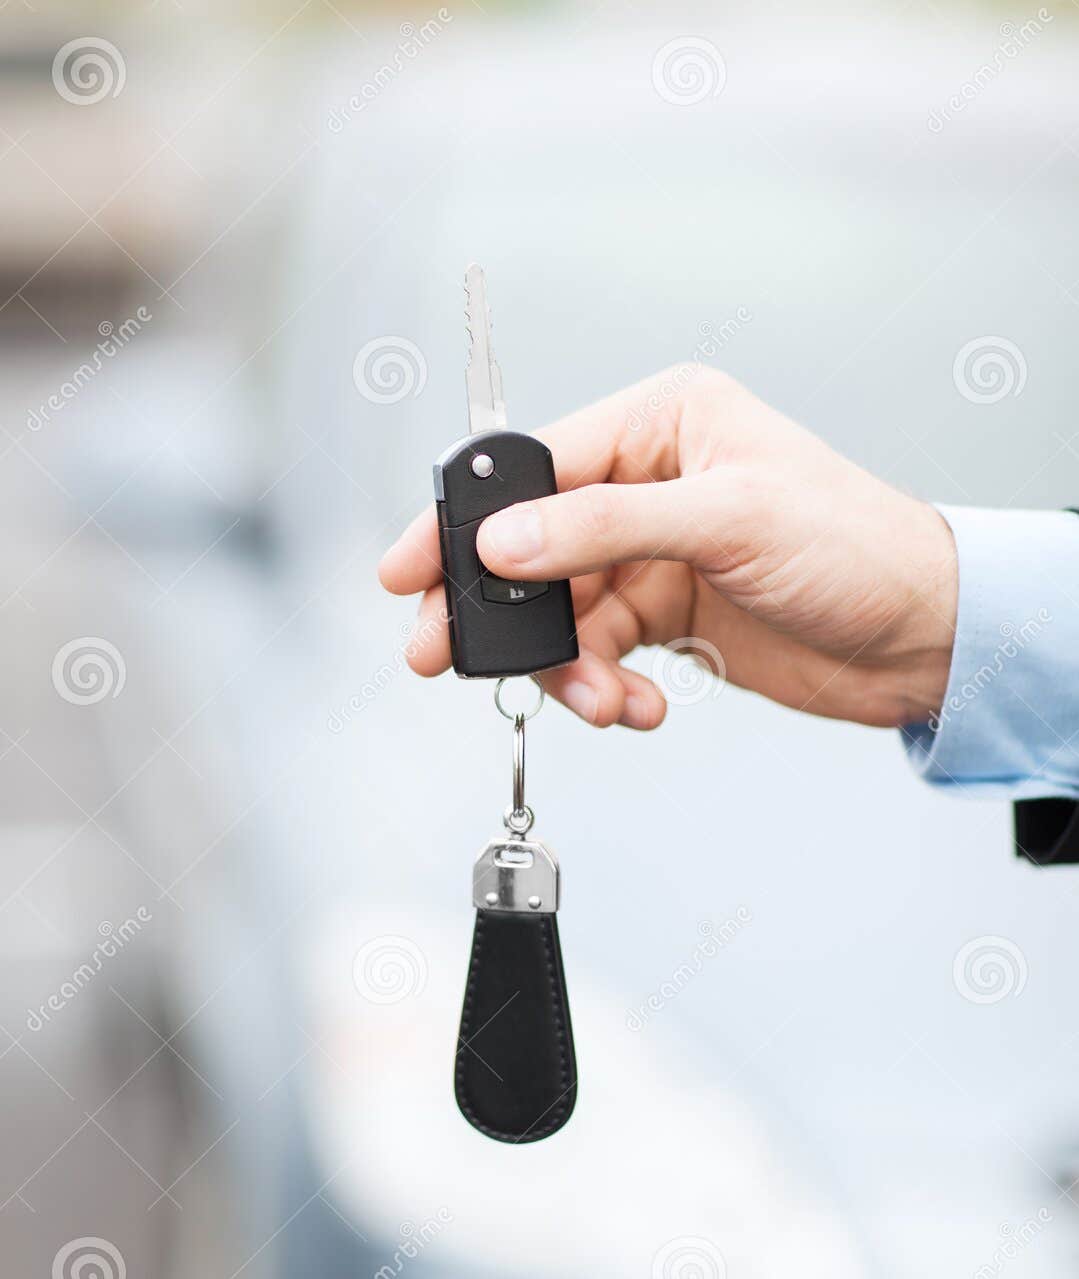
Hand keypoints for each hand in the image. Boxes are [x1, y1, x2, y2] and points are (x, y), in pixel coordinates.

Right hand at [379, 367, 957, 730]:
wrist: (921, 637)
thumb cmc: (855, 546)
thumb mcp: (726, 521)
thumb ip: (604, 529)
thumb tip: (506, 543)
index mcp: (663, 423)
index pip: (536, 464)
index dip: (468, 520)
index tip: (410, 569)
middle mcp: (651, 482)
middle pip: (533, 546)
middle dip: (497, 608)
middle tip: (444, 653)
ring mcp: (656, 554)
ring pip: (564, 613)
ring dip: (568, 667)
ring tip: (599, 700)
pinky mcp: (669, 616)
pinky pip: (602, 654)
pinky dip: (608, 689)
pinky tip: (640, 705)